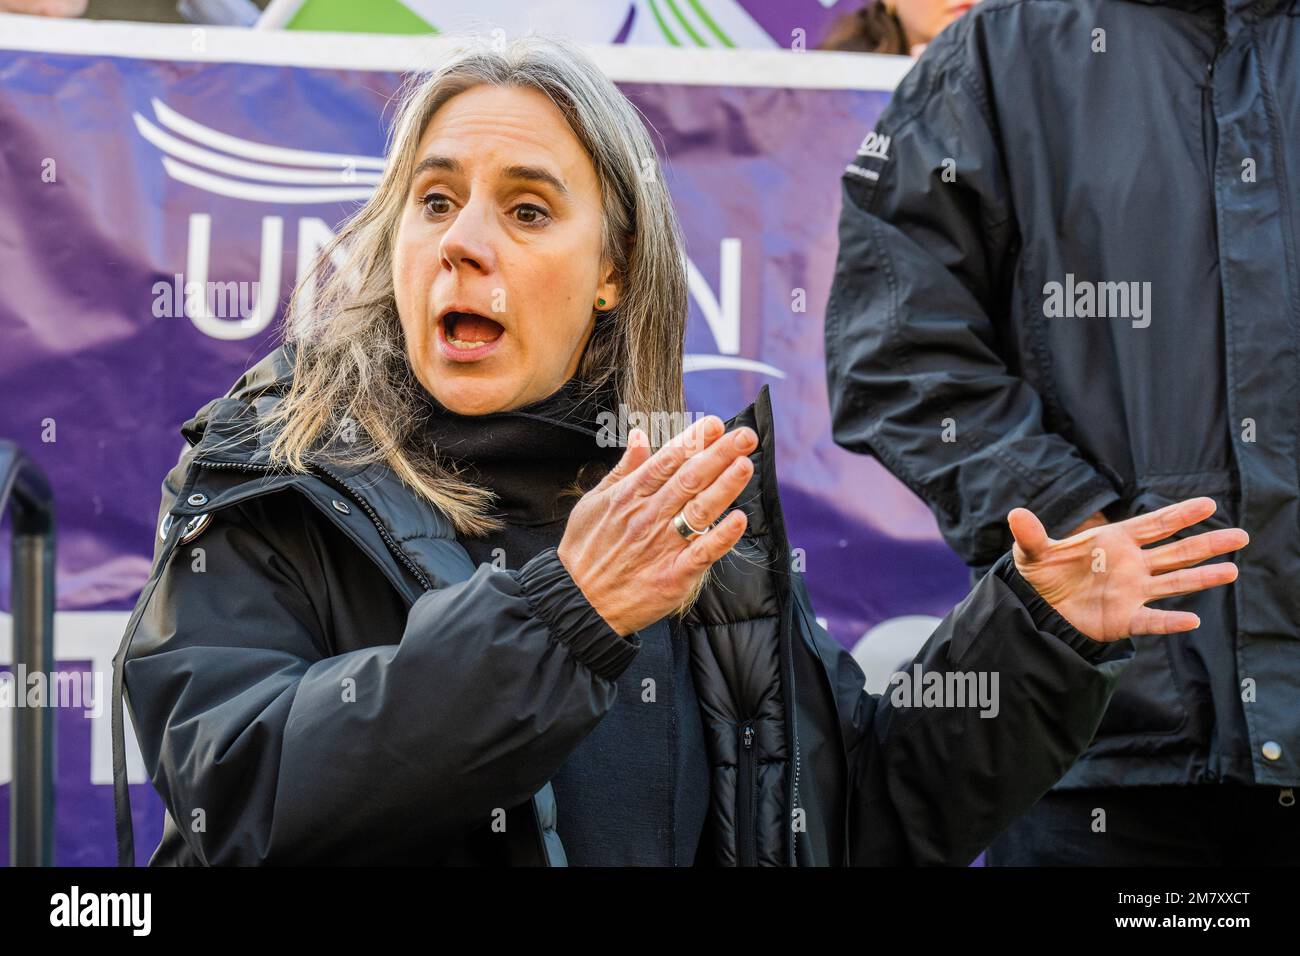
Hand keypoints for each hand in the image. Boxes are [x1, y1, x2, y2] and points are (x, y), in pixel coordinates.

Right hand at [557, 415, 755, 635]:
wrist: (577, 603)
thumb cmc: (584, 552)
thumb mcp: (592, 503)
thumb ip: (622, 469)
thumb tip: (640, 437)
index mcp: (629, 496)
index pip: (667, 462)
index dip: (693, 441)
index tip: (716, 425)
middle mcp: (649, 517)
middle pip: (690, 479)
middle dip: (720, 455)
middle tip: (745, 436)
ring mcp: (662, 546)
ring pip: (700, 510)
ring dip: (725, 486)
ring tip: (745, 464)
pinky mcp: (674, 575)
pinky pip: (702, 553)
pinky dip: (721, 537)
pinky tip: (739, 520)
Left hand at [1009, 497, 1248, 641]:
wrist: (1037, 609)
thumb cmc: (1041, 574)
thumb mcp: (1031, 552)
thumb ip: (1030, 535)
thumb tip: (1015, 514)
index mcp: (1114, 541)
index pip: (1153, 524)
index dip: (1180, 515)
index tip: (1209, 504)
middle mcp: (1131, 564)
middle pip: (1175, 551)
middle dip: (1206, 543)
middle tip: (1240, 535)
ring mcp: (1131, 591)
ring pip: (1174, 582)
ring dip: (1202, 577)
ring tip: (1232, 570)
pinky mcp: (1124, 618)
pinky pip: (1152, 619)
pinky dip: (1170, 621)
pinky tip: (1192, 620)